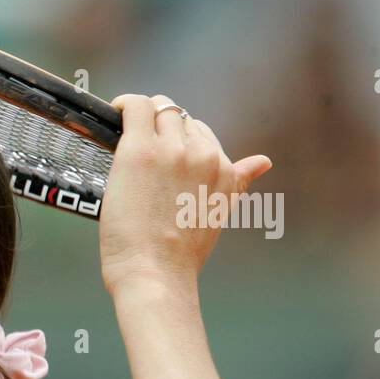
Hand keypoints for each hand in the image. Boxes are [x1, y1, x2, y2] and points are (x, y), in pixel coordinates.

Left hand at [98, 94, 272, 296]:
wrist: (156, 274)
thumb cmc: (179, 256)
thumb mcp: (218, 214)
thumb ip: (237, 182)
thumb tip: (264, 162)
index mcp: (226, 170)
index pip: (203, 135)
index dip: (179, 142)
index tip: (161, 155)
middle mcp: (204, 154)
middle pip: (181, 119)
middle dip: (161, 128)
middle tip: (140, 148)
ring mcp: (172, 149)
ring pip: (161, 110)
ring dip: (144, 118)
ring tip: (127, 133)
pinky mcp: (140, 150)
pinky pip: (137, 107)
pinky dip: (125, 104)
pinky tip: (116, 111)